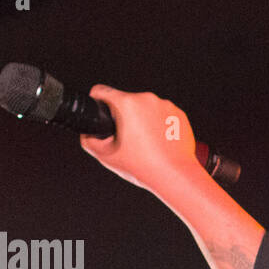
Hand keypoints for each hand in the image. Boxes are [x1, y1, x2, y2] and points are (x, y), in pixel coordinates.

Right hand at [79, 85, 204, 194]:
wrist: (175, 176)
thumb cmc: (144, 167)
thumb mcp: (105, 156)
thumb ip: (89, 140)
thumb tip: (88, 133)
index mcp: (127, 104)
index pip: (102, 91)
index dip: (97, 101)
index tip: (100, 110)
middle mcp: (147, 99)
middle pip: (126, 102)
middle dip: (124, 117)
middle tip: (127, 140)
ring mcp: (166, 106)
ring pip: (146, 109)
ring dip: (143, 121)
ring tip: (146, 145)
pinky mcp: (179, 115)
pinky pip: (163, 116)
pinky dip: (160, 126)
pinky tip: (159, 144)